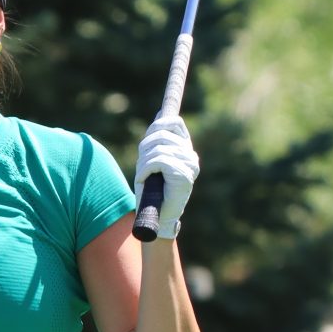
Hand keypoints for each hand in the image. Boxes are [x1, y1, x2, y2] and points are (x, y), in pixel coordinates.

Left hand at [134, 112, 198, 238]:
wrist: (157, 217)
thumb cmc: (153, 190)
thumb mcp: (153, 159)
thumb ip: (158, 140)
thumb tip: (160, 114)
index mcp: (186, 149)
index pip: (175, 122)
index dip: (158, 124)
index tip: (147, 137)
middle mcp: (191, 156)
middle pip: (162, 134)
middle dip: (144, 147)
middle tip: (141, 165)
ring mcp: (189, 165)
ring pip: (158, 148)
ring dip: (143, 162)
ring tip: (144, 175)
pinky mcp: (183, 174)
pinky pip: (157, 161)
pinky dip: (144, 169)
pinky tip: (144, 180)